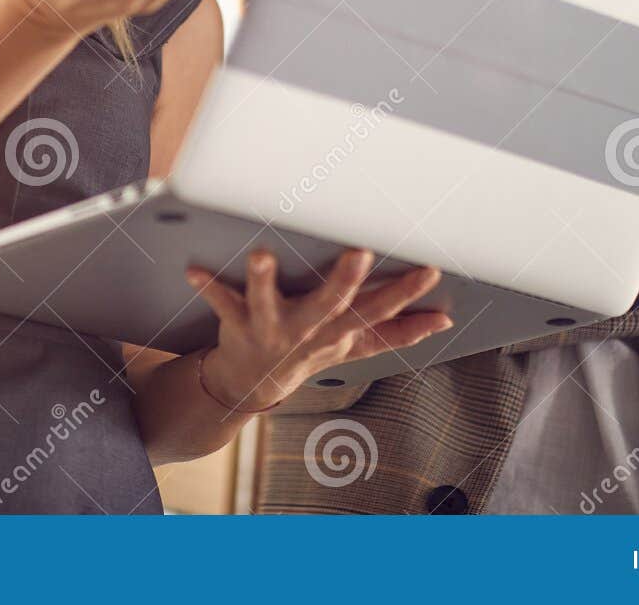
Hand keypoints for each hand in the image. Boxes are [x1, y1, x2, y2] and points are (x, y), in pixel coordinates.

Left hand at [185, 248, 452, 411]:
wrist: (250, 384)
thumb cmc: (306, 353)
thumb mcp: (355, 347)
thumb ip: (398, 332)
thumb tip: (443, 321)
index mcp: (337, 331)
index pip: (378, 311)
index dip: (405, 292)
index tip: (430, 270)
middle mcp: (306, 330)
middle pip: (329, 305)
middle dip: (345, 280)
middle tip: (360, 253)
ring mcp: (270, 327)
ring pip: (270, 303)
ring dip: (264, 280)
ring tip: (261, 255)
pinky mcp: (236, 322)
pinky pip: (221, 302)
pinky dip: (208, 286)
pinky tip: (194, 269)